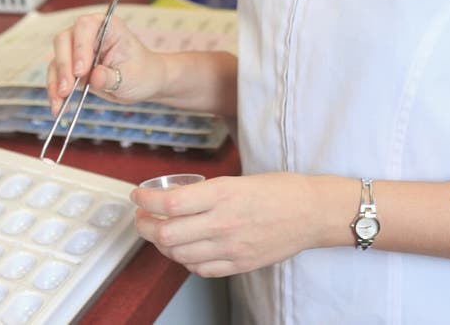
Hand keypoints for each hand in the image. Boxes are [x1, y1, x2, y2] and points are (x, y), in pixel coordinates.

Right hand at [46, 13, 165, 114]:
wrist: (141, 82)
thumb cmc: (141, 72)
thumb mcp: (131, 76)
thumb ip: (112, 76)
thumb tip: (94, 77)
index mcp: (107, 26)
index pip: (85, 27)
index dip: (80, 46)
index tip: (82, 71)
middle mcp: (88, 34)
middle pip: (64, 41)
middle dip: (64, 66)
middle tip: (67, 89)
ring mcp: (76, 50)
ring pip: (56, 59)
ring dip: (56, 82)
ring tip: (59, 103)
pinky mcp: (70, 67)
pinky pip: (56, 76)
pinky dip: (54, 91)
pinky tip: (57, 106)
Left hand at [130, 172, 318, 276]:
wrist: (312, 212)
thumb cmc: (280, 189)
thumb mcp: (238, 179)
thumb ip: (208, 192)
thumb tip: (177, 197)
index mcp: (223, 194)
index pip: (170, 203)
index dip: (146, 200)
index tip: (137, 195)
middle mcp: (223, 223)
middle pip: (166, 234)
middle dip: (145, 226)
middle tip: (142, 216)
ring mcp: (230, 248)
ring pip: (179, 255)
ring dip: (162, 244)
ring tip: (160, 232)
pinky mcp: (239, 265)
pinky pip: (200, 269)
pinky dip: (184, 260)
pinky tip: (185, 249)